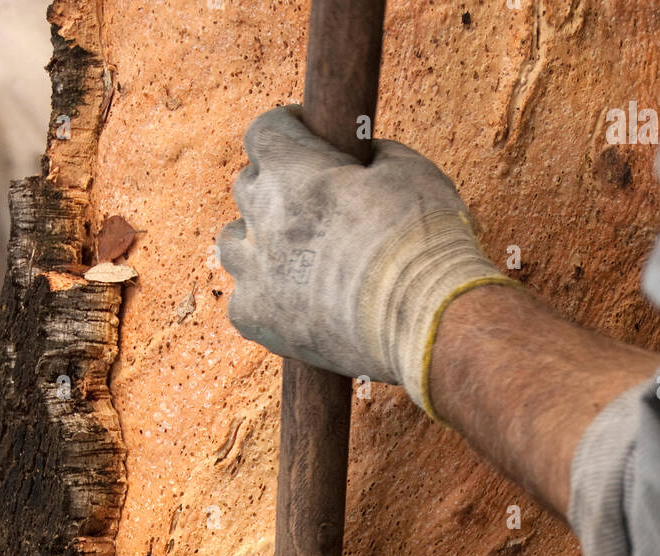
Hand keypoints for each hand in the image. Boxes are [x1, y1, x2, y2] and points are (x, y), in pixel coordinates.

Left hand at [218, 105, 509, 413]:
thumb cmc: (424, 242)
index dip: (287, 130)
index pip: (265, 132)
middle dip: (277, 186)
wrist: (426, 321)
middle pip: (249, 187)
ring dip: (256, 242)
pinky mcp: (258, 321)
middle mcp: (264, 218)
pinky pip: (242, 301)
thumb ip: (373, 155)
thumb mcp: (410, 172)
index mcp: (294, 172)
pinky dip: (262, 298)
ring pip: (232, 245)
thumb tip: (363, 158)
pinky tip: (291, 302)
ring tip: (290, 255)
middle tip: (310, 202)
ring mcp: (256, 273)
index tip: (306, 135)